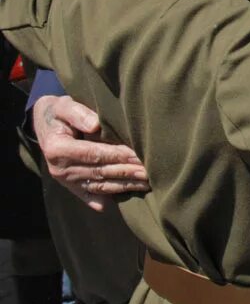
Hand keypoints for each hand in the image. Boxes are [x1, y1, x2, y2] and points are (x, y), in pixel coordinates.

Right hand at [32, 95, 149, 211]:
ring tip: (147, 183)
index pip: (95, 154)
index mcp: (58, 149)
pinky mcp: (71, 186)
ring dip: (125, 186)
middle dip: (128, 172)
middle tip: (151, 171)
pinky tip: (128, 197)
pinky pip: (92, 194)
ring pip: (100, 185)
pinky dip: (110, 197)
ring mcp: (66, 180)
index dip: (118, 155)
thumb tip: (95, 125)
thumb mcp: (63, 106)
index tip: (139, 155)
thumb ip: (78, 113)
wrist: (45, 125)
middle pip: (101, 172)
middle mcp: (60, 169)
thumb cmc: (59, 112)